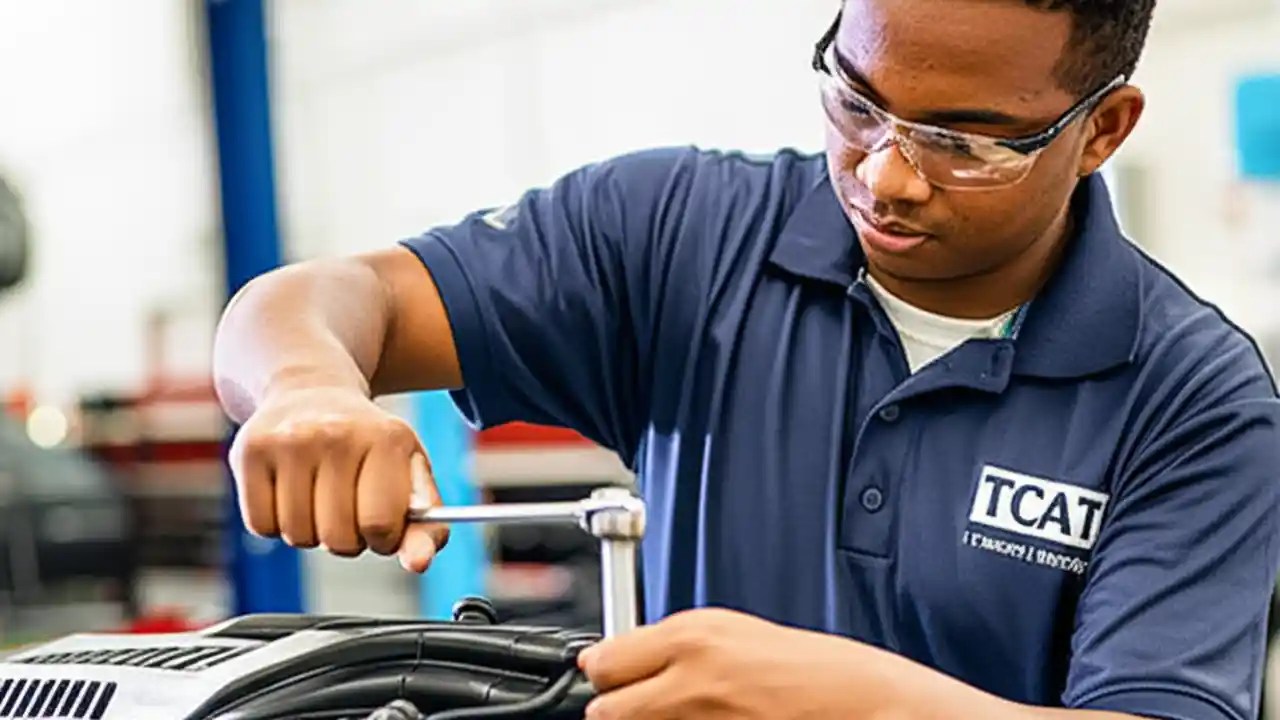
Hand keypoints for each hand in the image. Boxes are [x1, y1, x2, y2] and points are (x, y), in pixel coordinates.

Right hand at [227, 385, 448, 571]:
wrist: (311, 391)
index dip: (383, 539)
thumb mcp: (408, 475)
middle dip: (347, 539)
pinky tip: (289, 492)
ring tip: (319, 496)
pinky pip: (261, 526)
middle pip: (337, 538)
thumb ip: (426, 525)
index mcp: (386, 439)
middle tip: (349, 508)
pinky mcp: (249, 452)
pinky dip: (276, 523)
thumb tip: (418, 564)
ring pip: (298, 536)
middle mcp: (336, 434)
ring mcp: (289, 441)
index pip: (380, 525)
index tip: (382, 523)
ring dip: (311, 532)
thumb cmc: (367, 444)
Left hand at [578, 608, 894, 718]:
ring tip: (692, 715)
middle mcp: (690, 682)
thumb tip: (618, 657)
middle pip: (605, 712)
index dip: (608, 672)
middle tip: (648, 705)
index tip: (615, 675)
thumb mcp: (735, 633)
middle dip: (619, 709)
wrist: (864, 706)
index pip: (602, 664)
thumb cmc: (814, 670)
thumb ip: (673, 643)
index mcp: (693, 638)